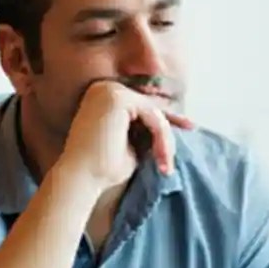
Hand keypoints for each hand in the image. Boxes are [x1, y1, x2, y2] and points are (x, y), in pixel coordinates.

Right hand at [58, 80, 194, 191]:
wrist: (80, 179)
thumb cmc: (101, 168)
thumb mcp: (130, 145)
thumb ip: (145, 130)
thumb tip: (171, 125)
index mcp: (101, 98)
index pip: (141, 107)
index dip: (165, 121)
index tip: (188, 130)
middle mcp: (103, 89)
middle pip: (150, 108)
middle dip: (167, 133)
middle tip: (172, 159)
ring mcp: (109, 90)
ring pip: (154, 113)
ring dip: (165, 140)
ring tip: (165, 165)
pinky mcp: (118, 98)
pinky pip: (153, 116)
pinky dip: (162, 138)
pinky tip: (162, 158)